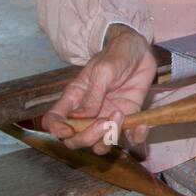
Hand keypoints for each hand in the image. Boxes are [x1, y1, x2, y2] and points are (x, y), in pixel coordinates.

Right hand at [43, 24, 157, 154]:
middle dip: (87, 137)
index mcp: (74, 98)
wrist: (139, 49)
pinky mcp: (128, 119)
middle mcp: (87, 113)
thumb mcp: (103, 69)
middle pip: (75, 140)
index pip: (54, 120)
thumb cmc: (116, 54)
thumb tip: (81, 118)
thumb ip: (93, 94)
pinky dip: (136, 137)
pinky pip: (129, 138)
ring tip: (121, 115)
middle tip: (105, 121)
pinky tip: (142, 125)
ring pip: (100, 145)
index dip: (56, 130)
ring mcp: (107, 118)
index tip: (69, 130)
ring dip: (109, 138)